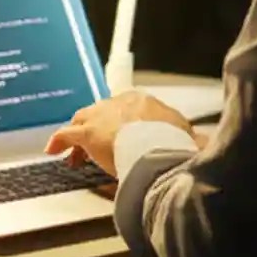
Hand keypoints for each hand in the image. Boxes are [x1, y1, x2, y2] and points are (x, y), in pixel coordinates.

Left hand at [44, 91, 194, 176]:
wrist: (158, 146)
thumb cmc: (173, 143)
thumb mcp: (186, 137)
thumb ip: (191, 139)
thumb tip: (203, 143)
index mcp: (142, 102)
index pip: (125, 109)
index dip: (120, 124)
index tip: (122, 134)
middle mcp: (119, 103)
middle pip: (101, 112)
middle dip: (98, 127)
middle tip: (97, 145)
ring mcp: (101, 117)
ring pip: (82, 120)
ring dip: (79, 137)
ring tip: (76, 154)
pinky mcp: (88, 134)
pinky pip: (67, 135)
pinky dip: (59, 142)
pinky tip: (53, 150)